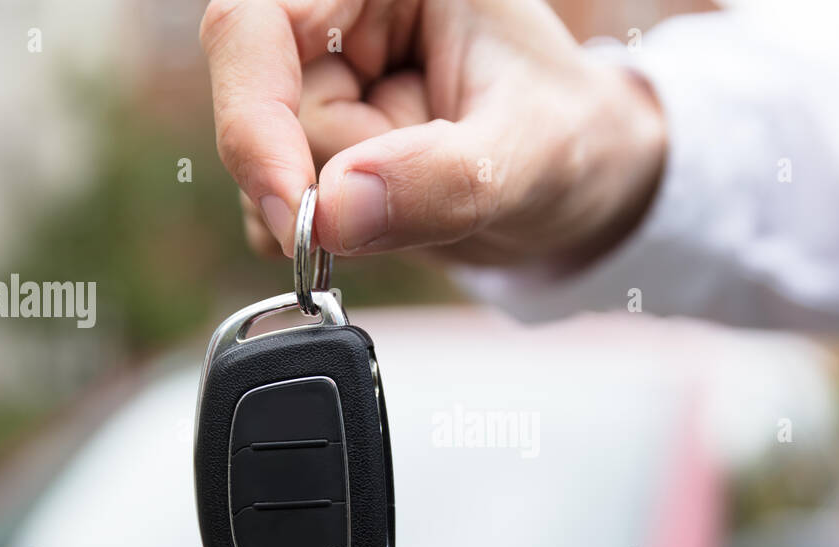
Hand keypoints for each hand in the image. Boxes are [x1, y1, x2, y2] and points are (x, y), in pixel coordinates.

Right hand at [200, 0, 665, 266]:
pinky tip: (395, 214)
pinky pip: (276, 204)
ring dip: (346, 208)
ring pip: (270, 167)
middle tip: (432, 183)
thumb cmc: (574, 138)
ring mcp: (318, 76)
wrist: (585, 179)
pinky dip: (332, 232)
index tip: (294, 212)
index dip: (253, 116)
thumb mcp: (529, 156)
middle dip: (339, 174)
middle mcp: (336, 12)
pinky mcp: (311, 138)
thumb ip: (440, 181)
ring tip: (432, 185)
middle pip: (264, 108)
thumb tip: (331, 213)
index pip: (256, 24)